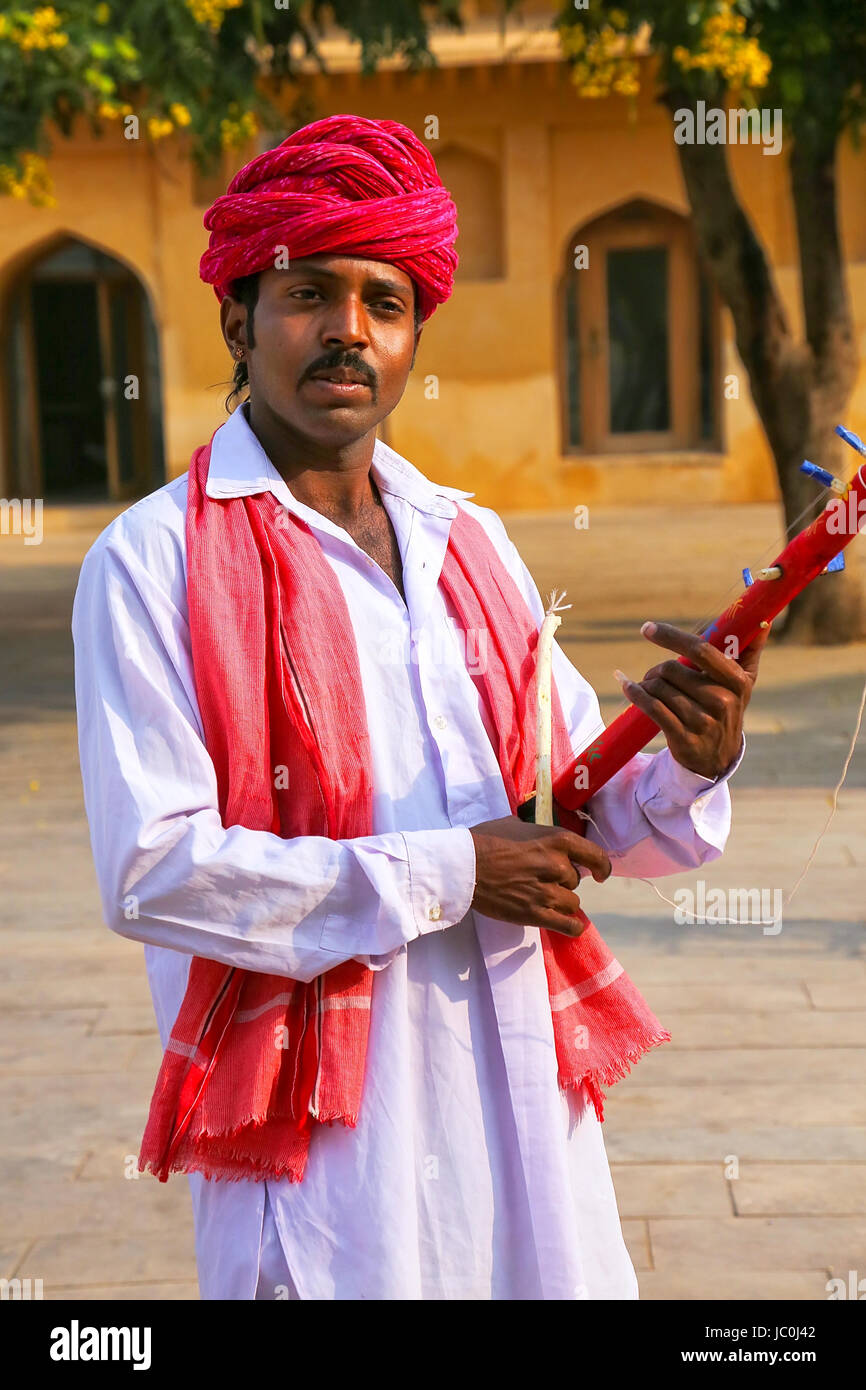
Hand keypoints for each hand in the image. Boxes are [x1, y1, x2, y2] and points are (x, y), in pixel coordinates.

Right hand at [468, 815, 610, 937]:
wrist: (464, 866)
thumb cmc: (485, 841)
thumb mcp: (517, 825)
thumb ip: (538, 834)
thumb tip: (546, 839)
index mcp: (557, 840)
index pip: (595, 855)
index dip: (602, 866)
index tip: (601, 874)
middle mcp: (558, 865)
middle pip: (575, 880)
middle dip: (562, 881)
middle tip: (540, 879)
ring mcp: (548, 892)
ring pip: (571, 903)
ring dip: (560, 901)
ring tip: (540, 898)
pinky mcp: (536, 914)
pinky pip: (568, 925)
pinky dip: (572, 926)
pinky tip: (570, 925)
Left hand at [614, 619, 769, 779]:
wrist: (718, 758)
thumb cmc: (727, 708)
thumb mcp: (743, 683)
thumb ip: (749, 650)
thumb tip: (764, 621)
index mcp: (737, 681)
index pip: (701, 650)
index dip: (671, 636)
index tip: (647, 628)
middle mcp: (722, 701)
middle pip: (672, 669)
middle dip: (657, 669)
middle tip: (655, 675)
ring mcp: (703, 722)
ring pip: (659, 688)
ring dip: (647, 684)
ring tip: (650, 689)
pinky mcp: (684, 738)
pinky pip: (651, 707)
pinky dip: (635, 694)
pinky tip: (627, 686)